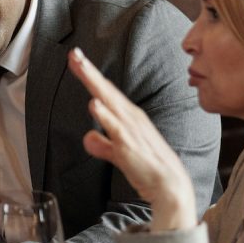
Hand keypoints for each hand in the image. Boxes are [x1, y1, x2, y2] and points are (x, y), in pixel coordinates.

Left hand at [67, 48, 195, 229]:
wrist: (169, 188)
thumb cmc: (147, 168)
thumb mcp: (119, 153)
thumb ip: (102, 145)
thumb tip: (88, 138)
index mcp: (129, 117)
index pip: (106, 92)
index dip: (91, 75)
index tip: (76, 59)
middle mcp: (130, 118)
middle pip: (105, 90)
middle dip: (89, 71)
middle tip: (74, 54)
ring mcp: (130, 130)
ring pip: (109, 102)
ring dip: (94, 83)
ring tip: (81, 66)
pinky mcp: (128, 146)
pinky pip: (114, 128)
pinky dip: (105, 115)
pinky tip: (94, 104)